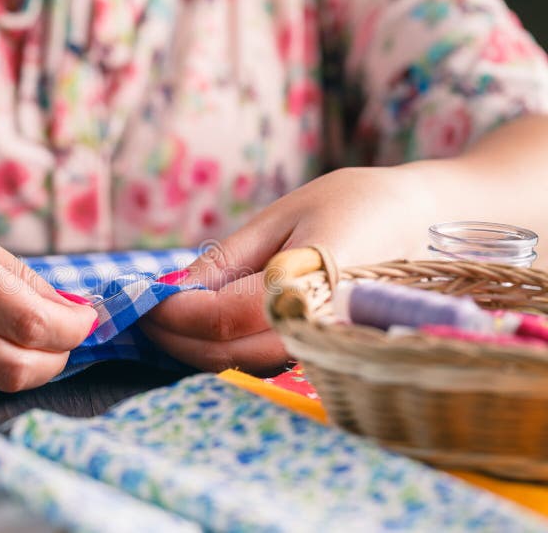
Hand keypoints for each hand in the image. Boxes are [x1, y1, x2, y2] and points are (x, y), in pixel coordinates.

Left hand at [141, 165, 435, 373]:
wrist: (428, 221)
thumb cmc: (358, 203)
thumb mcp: (285, 215)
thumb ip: (228, 259)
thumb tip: (173, 290)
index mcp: (308, 283)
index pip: (219, 317)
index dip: (171, 313)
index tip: (141, 300)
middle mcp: (320, 328)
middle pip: (226, 353)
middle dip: (174, 338)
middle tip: (144, 313)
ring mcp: (329, 348)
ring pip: (244, 365)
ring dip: (196, 350)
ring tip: (167, 321)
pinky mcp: (330, 352)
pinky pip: (267, 362)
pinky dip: (227, 351)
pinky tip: (206, 330)